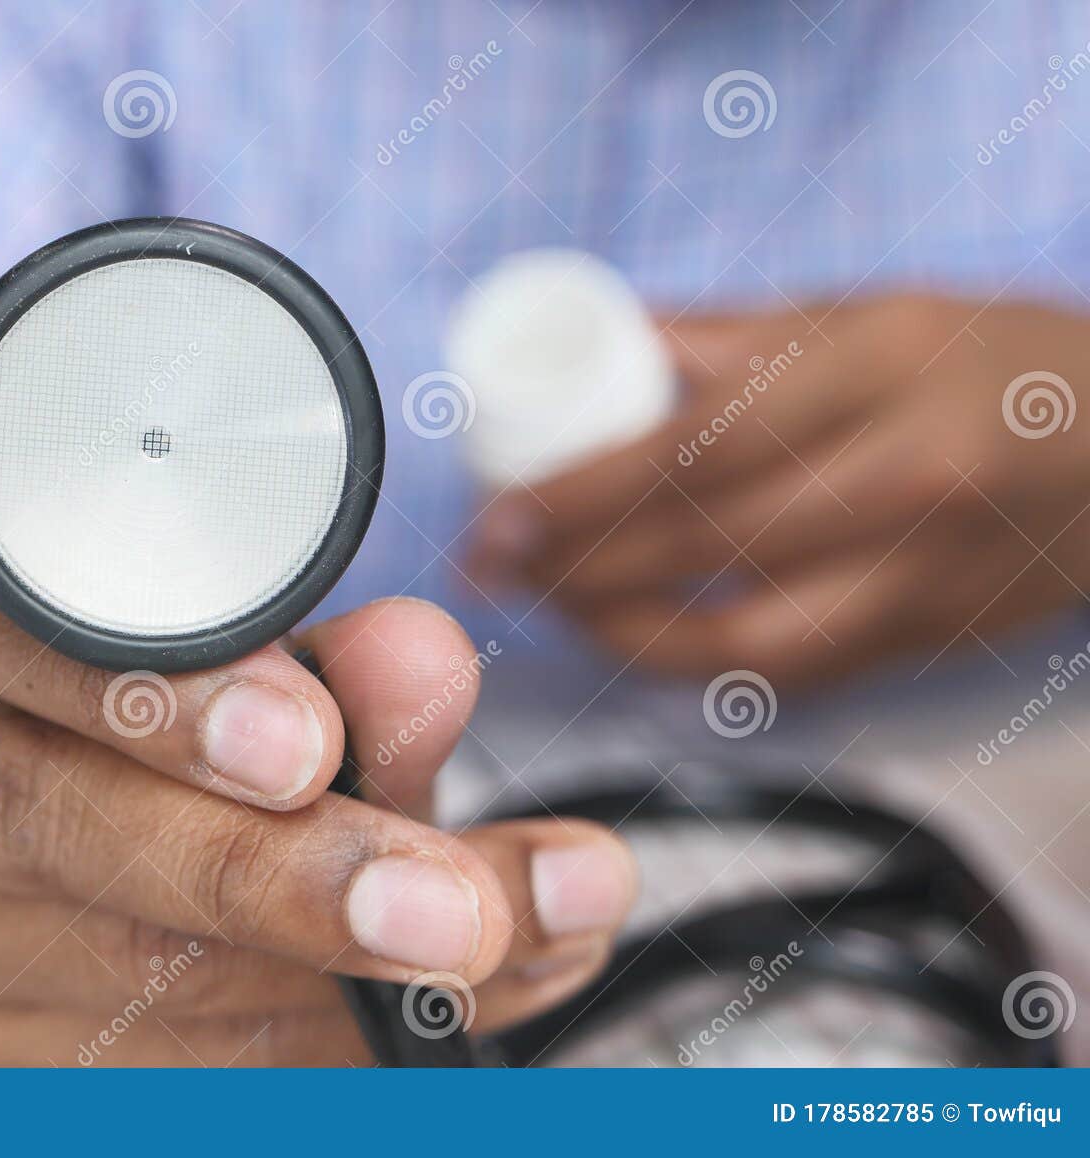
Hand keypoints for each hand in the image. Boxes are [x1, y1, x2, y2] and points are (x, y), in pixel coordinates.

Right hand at [0, 508, 637, 1064]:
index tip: (313, 742)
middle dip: (267, 873)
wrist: (18, 798)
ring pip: (98, 969)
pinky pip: (133, 1065)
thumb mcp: (236, 652)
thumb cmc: (140, 700)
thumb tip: (425, 665)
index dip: (150, 693)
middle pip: (41, 818)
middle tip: (451, 907)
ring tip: (500, 952)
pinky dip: (302, 1047)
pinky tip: (426, 1025)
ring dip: (326, 982)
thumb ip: (329, 662)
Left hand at [470, 294, 1089, 685]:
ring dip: (625, 632)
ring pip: (744, 640)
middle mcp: (906, 476)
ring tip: (554, 604)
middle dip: (577, 567)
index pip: (700, 446)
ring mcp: (924, 573)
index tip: (497, 515)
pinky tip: (633, 633)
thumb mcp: (865, 312)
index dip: (583, 492)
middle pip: (708, 546)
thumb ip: (727, 336)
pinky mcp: (928, 640)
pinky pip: (790, 673)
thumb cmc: (988, 358)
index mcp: (879, 369)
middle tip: (494, 565)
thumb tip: (598, 347)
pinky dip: (697, 661)